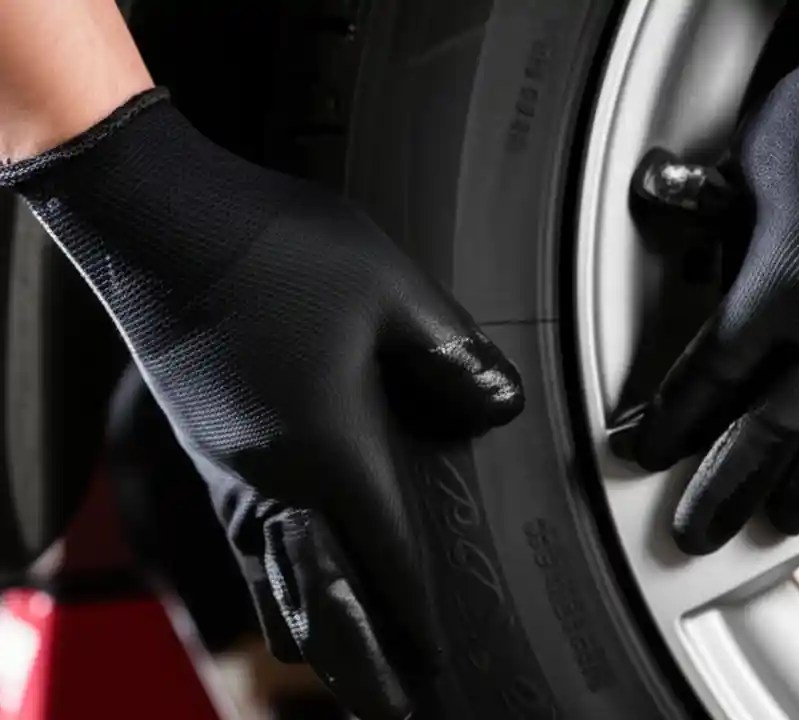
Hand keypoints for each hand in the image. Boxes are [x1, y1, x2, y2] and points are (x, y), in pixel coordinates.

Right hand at [2, 92, 522, 718]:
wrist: (156, 218)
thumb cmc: (271, 248)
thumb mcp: (392, 289)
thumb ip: (453, 355)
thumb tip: (499, 405)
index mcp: (328, 450)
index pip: (385, 559)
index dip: (415, 617)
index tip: (439, 663)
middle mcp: (270, 476)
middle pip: (319, 596)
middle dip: (357, 655)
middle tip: (389, 704)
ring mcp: (226, 466)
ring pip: (272, 576)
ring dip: (313, 621)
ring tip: (342, 658)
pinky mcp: (202, 442)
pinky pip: (242, 537)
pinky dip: (274, 575)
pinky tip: (285, 571)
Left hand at [617, 0, 798, 553]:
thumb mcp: (757, 161)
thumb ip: (723, 219)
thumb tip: (696, 233)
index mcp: (783, 294)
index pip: (710, 382)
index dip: (673, 423)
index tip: (647, 450)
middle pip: (772, 434)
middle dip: (727, 486)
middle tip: (699, 531)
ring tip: (788, 519)